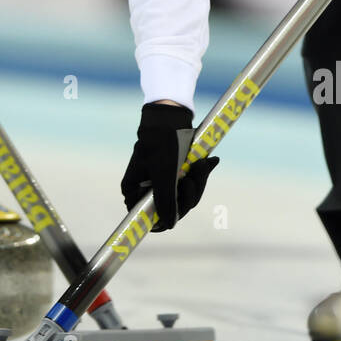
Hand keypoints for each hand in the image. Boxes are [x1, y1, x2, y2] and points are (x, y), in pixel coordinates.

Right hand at [121, 101, 218, 231]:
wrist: (172, 116)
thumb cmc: (162, 144)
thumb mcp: (164, 175)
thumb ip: (165, 201)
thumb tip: (168, 224)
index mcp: (133, 190)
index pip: (149, 216)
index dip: (166, 216)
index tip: (179, 207)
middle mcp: (145, 189)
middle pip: (171, 207)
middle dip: (188, 192)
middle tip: (192, 176)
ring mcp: (160, 181)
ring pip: (183, 196)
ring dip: (197, 181)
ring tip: (202, 164)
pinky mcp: (174, 173)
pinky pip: (189, 184)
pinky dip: (199, 174)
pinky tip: (206, 162)